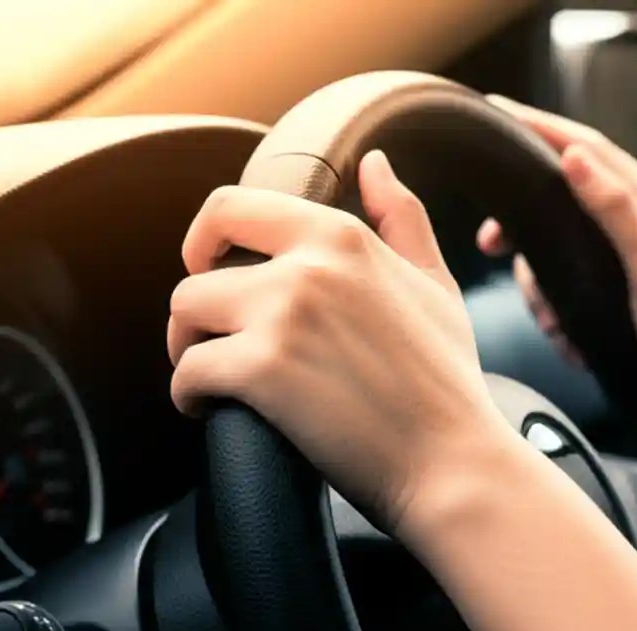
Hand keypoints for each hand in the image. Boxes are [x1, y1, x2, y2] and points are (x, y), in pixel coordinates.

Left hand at [169, 150, 519, 533]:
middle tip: (211, 345)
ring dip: (189, 353)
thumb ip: (402, 218)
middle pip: (197, 272)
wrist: (452, 461)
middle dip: (195, 313)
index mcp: (342, 237)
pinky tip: (214, 413)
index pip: (232, 206)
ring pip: (184, 318)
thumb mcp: (435, 284)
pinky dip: (191, 398)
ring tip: (217, 382)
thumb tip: (375, 163)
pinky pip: (188, 373)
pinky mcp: (261, 370)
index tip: (208, 271)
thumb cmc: (446, 383)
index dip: (203, 240)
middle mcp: (307, 266)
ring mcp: (282, 315)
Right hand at [480, 97, 636, 452]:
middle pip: (566, 203)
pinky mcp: (626, 299)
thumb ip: (617, 214)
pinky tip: (572, 343)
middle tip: (493, 246)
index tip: (498, 114)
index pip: (593, 152)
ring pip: (563, 254)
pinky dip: (562, 315)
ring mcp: (636, 264)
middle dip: (529, 232)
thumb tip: (575, 156)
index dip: (543, 129)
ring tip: (558, 326)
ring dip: (546, 290)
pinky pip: (573, 291)